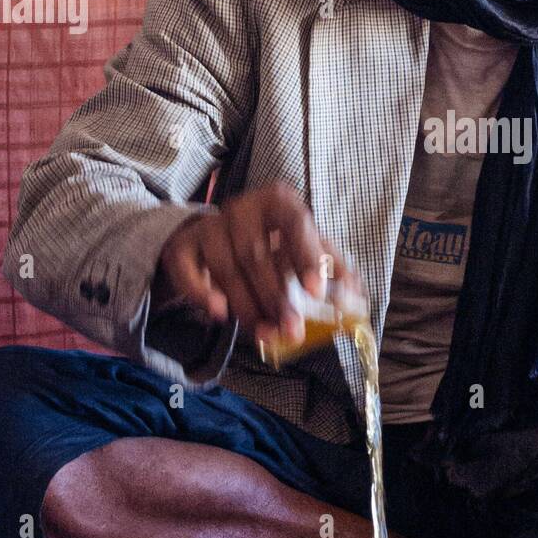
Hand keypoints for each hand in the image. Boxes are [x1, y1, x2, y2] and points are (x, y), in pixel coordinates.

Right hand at [152, 181, 367, 343]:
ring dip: (247, 306)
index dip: (306, 256)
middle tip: (292, 331)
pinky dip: (202, 293)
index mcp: (279, 202)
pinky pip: (187, 270)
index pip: (295, 223)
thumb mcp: (308, 248)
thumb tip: (355, 297)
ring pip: (226, 267)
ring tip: (266, 335)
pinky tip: (220, 314)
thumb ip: (334, 269)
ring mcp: (208, 225)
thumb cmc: (275, 243)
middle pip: (257, 254)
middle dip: (276, 297)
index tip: (316, 292)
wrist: (221, 238)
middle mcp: (241, 207)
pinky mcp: (182, 246)